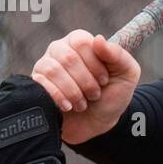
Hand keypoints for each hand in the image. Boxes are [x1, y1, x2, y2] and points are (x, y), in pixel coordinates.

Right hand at [30, 30, 140, 144]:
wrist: (96, 124)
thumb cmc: (112, 95)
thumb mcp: (126, 75)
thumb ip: (118, 55)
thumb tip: (98, 39)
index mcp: (81, 42)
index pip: (81, 42)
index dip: (95, 64)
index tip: (104, 80)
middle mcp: (60, 50)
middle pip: (67, 57)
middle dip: (86, 81)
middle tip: (95, 95)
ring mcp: (45, 66)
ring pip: (52, 70)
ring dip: (73, 92)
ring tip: (82, 104)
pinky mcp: (36, 84)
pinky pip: (40, 84)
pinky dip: (58, 97)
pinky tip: (68, 107)